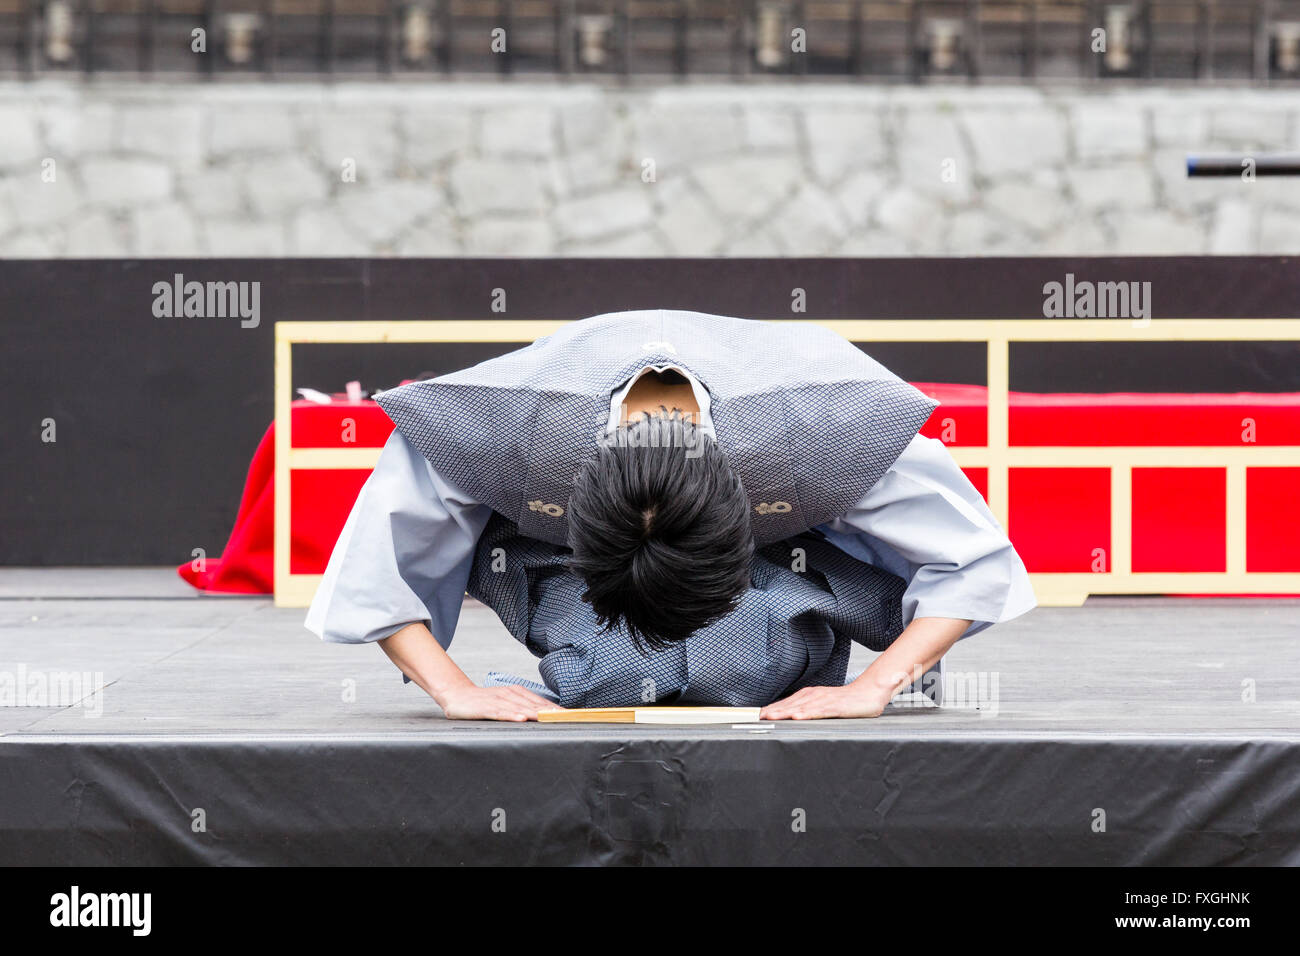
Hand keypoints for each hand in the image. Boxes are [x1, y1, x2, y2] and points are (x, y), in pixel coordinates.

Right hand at [437, 684, 560, 720]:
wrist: (458, 696)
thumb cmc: (484, 701)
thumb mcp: (506, 702)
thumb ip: (523, 707)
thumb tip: (544, 715)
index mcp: (517, 693)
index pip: (540, 702)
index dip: (556, 709)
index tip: (571, 715)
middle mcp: (509, 694)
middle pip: (534, 705)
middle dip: (550, 712)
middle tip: (566, 718)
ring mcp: (497, 700)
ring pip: (520, 708)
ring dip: (535, 713)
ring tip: (549, 718)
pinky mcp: (485, 708)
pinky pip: (500, 712)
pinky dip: (511, 715)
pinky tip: (521, 718)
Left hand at [760, 683, 891, 719]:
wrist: (869, 694)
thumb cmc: (847, 701)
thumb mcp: (824, 703)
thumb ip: (809, 708)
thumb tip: (793, 715)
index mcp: (810, 695)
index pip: (788, 703)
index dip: (773, 708)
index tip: (758, 715)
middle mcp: (815, 696)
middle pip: (790, 704)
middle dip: (774, 711)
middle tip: (759, 717)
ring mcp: (824, 701)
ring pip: (801, 707)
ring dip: (785, 712)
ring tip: (772, 717)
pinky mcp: (835, 707)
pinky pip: (819, 711)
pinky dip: (807, 713)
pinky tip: (798, 717)